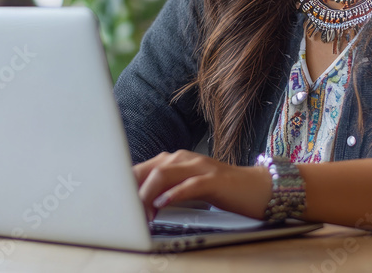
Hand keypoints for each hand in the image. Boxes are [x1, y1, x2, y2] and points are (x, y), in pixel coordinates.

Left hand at [133, 150, 271, 221]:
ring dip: (148, 194)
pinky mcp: (215, 180)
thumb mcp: (188, 186)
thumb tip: (137, 203)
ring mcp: (201, 167)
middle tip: (122, 212)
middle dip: (131, 190)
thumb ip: (166, 188)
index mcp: (176, 159)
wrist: (258, 187)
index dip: (125, 185)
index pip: (142, 168)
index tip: (112, 203)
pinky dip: (174, 194)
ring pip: (165, 174)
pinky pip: (191, 185)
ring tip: (140, 212)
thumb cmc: (221, 190)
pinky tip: (163, 203)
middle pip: (149, 169)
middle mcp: (185, 158)